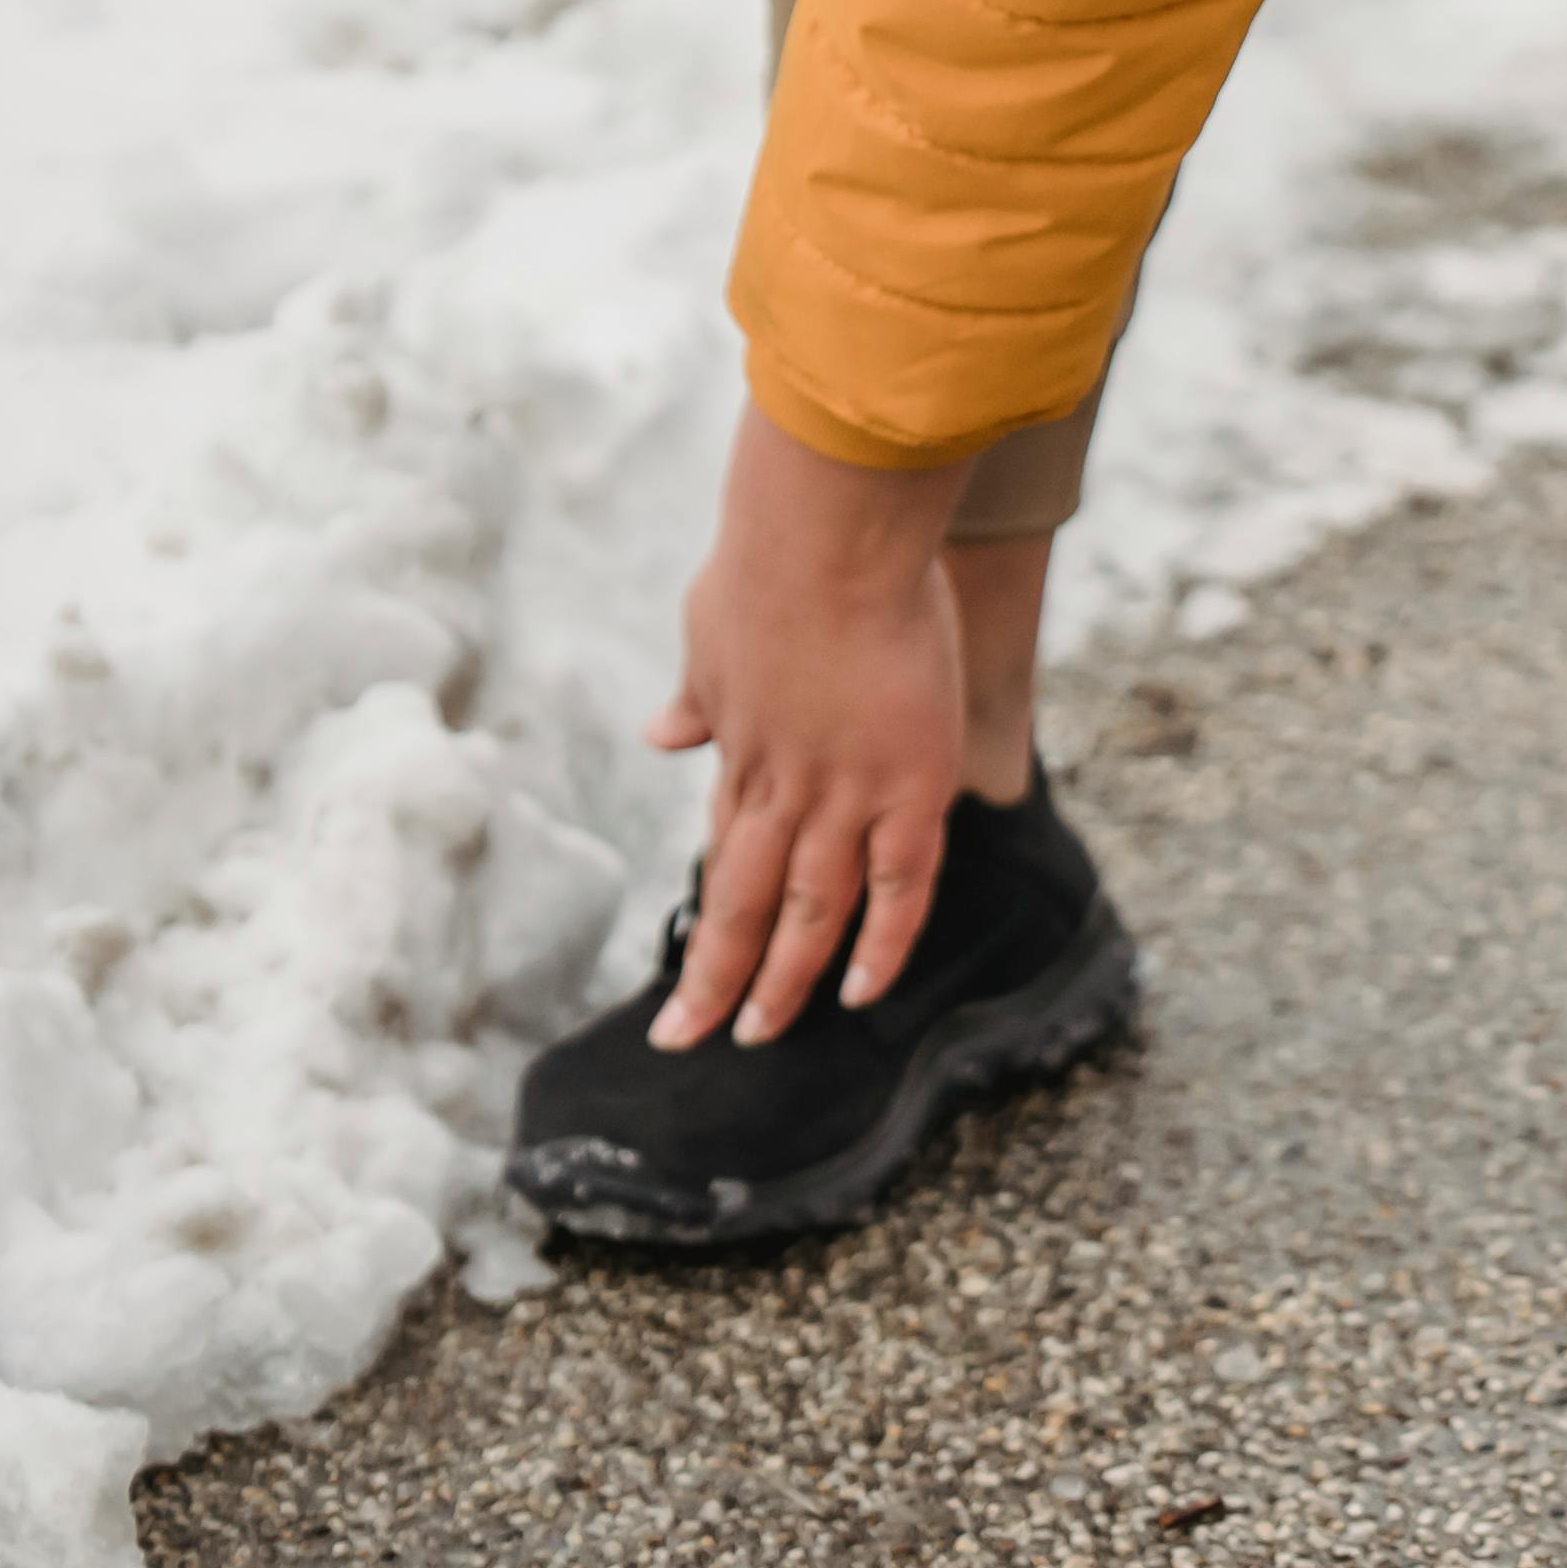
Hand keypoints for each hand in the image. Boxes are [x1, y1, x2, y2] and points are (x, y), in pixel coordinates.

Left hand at [650, 401, 979, 1048]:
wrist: (827, 533)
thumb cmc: (773, 559)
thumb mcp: (710, 629)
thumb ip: (699, 691)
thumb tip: (661, 734)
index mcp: (740, 748)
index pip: (725, 848)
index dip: (714, 909)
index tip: (699, 956)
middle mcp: (782, 784)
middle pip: (743, 898)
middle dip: (713, 972)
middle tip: (689, 1034)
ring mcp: (844, 791)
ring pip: (806, 908)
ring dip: (779, 977)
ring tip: (759, 1033)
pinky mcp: (905, 784)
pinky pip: (896, 884)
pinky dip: (879, 941)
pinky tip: (861, 992)